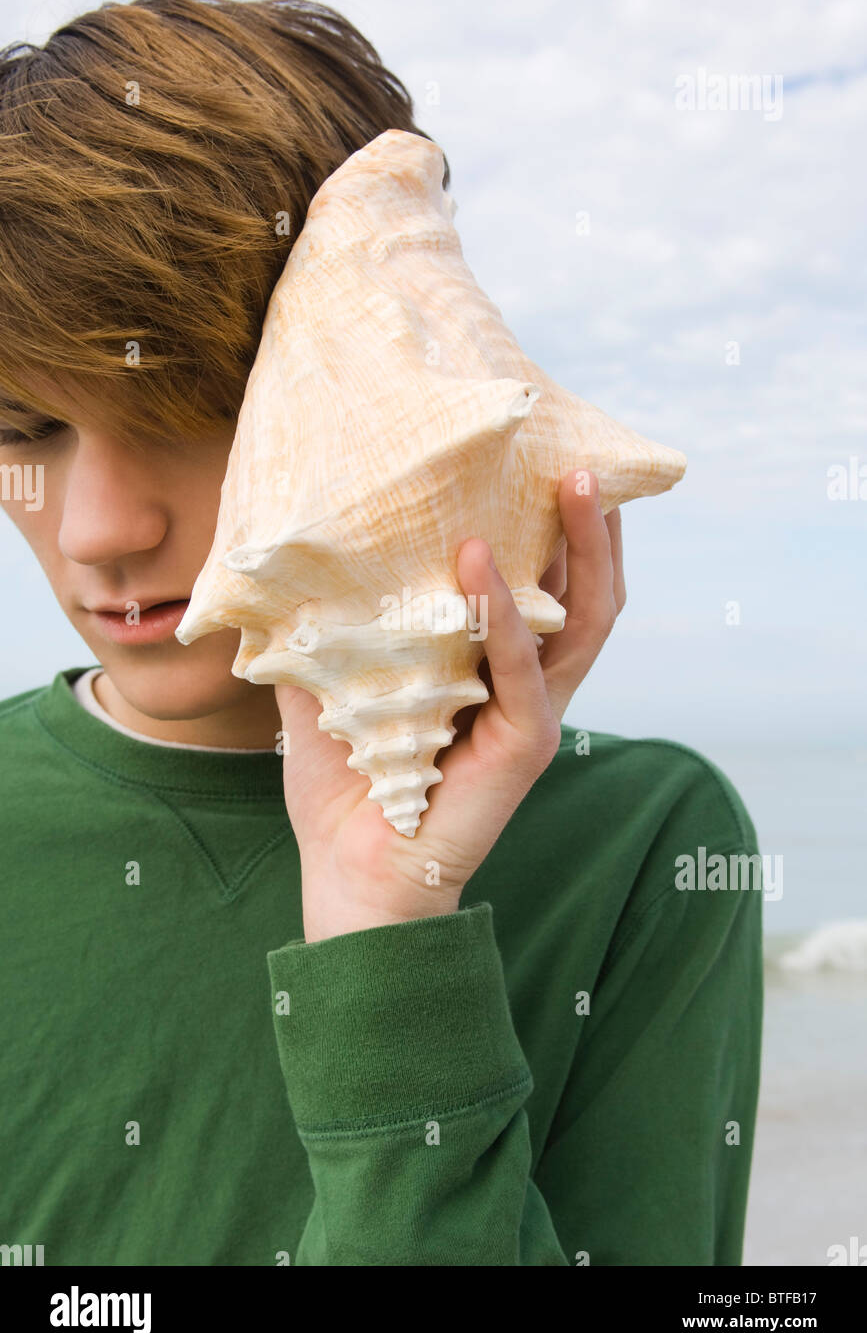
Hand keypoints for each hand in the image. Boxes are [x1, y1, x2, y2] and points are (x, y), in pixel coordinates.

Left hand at [276, 469, 624, 941]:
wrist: (354, 874)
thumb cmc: (347, 787)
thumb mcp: (334, 685)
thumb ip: (336, 626)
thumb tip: (298, 554)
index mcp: (497, 668)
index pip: (545, 587)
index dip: (554, 529)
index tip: (541, 461)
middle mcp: (529, 684)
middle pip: (587, 592)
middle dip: (591, 525)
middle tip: (581, 458)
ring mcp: (535, 713)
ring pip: (585, 618)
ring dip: (582, 548)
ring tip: (572, 482)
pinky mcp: (527, 743)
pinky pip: (523, 666)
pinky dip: (505, 612)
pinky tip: (478, 559)